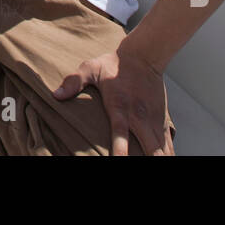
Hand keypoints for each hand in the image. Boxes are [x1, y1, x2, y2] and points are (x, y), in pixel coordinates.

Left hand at [53, 46, 173, 155]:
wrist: (143, 55)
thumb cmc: (113, 64)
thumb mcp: (90, 68)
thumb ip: (73, 82)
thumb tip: (56, 95)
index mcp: (119, 107)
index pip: (120, 133)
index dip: (120, 151)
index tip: (119, 160)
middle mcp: (138, 117)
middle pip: (148, 148)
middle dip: (148, 161)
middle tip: (145, 168)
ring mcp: (152, 121)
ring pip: (161, 149)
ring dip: (160, 159)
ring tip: (159, 167)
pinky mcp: (162, 121)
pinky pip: (168, 144)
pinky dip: (168, 155)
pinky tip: (167, 161)